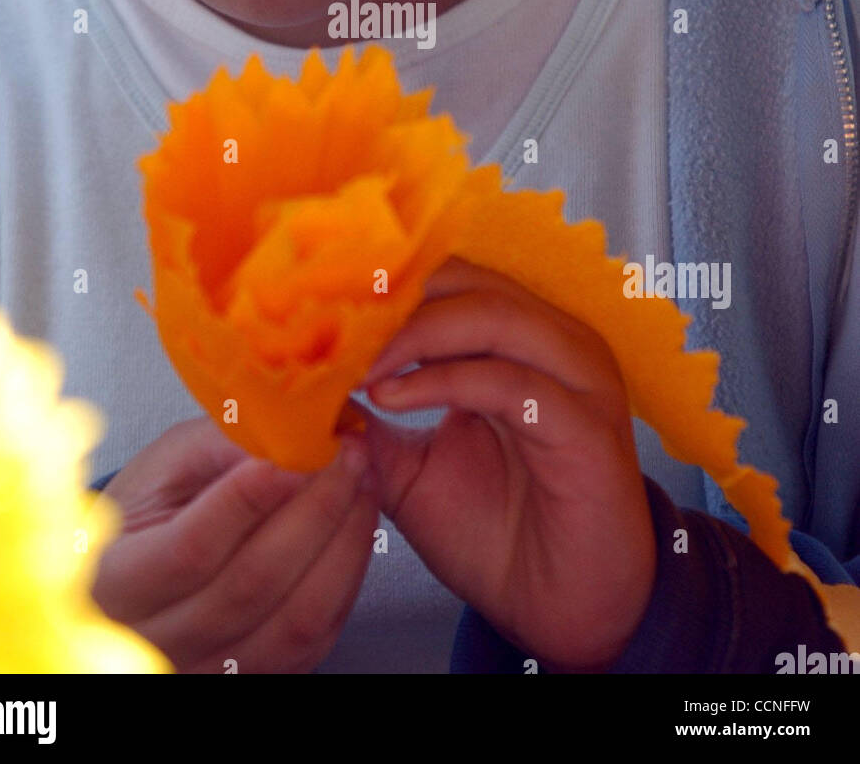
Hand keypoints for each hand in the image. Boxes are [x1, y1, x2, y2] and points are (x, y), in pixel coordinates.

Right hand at [91, 415, 376, 672]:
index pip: (189, 549)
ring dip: (344, 540)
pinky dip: (349, 572)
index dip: (248, 500)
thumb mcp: (167, 462)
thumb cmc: (150, 508)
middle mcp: (158, 639)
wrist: (140, 565)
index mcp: (115, 581)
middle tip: (350, 451)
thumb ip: (221, 445)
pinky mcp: (258, 672)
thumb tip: (288, 430)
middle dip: (315, 508)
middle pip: (252, 584)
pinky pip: (318, 633)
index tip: (297, 451)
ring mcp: (211, 666)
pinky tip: (357, 522)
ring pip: (295, 618)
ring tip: (363, 479)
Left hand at [356, 257, 657, 670]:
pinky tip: (393, 398)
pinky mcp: (586, 427)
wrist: (560, 614)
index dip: (385, 286)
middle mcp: (553, 345)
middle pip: (469, 281)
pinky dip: (444, 381)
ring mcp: (577, 380)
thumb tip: (308, 389)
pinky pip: (508, 382)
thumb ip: (370, 426)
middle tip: (336, 329)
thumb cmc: (498, 537)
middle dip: (396, 300)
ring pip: (492, 315)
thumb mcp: (411, 472)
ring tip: (359, 366)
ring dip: (414, 333)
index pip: (449, 280)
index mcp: (517, 342)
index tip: (322, 308)